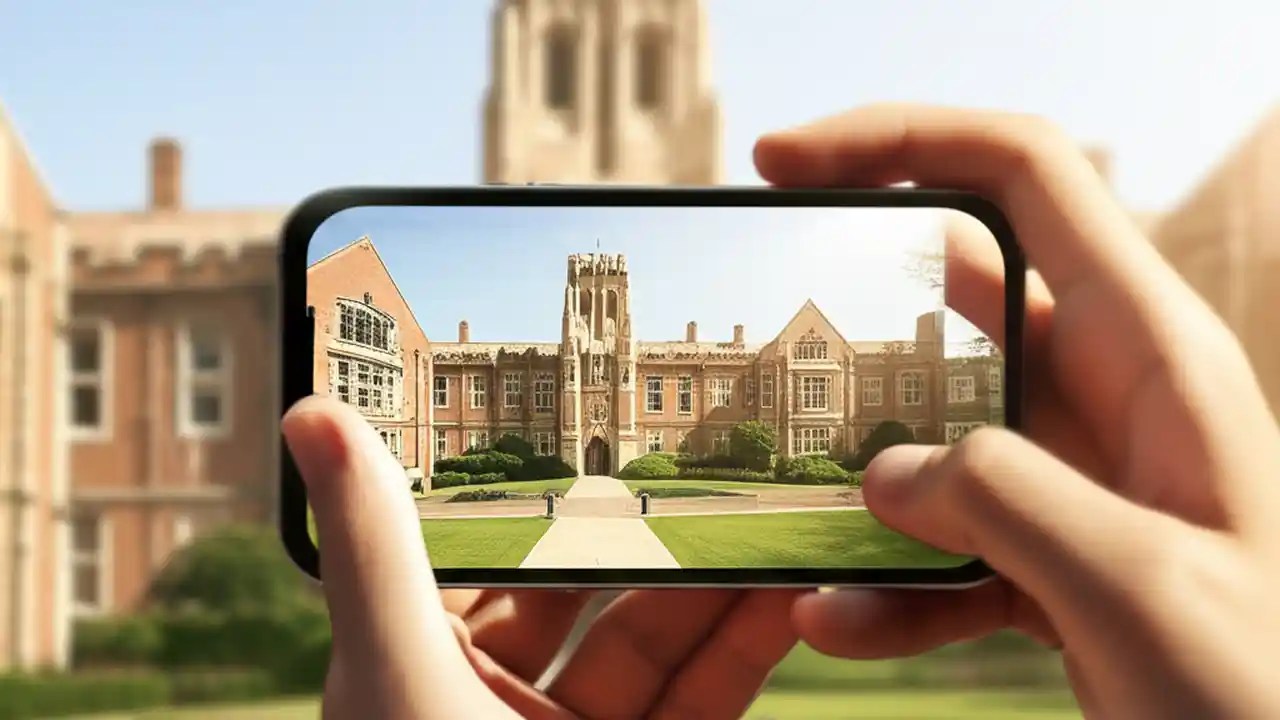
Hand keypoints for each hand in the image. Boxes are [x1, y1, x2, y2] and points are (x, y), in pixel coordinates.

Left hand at [282, 397, 799, 719]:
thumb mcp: (397, 682)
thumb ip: (376, 551)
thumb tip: (312, 409)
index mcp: (411, 672)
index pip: (474, 553)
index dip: (526, 490)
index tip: (582, 424)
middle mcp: (493, 706)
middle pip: (581, 594)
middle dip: (645, 533)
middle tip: (702, 462)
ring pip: (653, 642)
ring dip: (711, 583)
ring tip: (765, 514)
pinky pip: (702, 701)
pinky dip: (745, 648)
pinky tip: (784, 595)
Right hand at [755, 104, 1279, 718]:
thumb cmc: (1271, 696)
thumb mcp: (1143, 589)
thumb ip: (1004, 503)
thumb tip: (886, 472)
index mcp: (1152, 352)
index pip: (1021, 176)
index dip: (899, 140)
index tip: (781, 162)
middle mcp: (1110, 393)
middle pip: (958, 290)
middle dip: (850, 307)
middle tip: (760, 332)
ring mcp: (1075, 473)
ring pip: (932, 427)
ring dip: (858, 474)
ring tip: (800, 530)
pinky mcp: (1051, 553)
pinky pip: (944, 536)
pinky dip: (887, 576)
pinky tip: (840, 620)